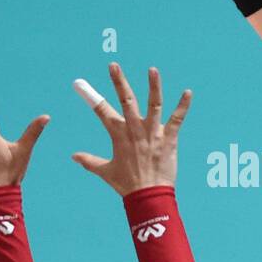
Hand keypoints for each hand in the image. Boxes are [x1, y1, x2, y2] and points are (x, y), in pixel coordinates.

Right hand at [72, 62, 190, 196]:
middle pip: (126, 100)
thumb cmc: (127, 185)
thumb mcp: (105, 172)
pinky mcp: (169, 138)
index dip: (90, 97)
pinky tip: (188, 93)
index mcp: (119, 135)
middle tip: (113, 65)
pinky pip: (177, 119)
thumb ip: (89, 161)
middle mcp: (135, 130)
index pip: (101, 111)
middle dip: (119, 82)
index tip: (79, 84)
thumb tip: (73, 156)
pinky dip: (183, 106)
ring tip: (152, 70)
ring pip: (154, 104)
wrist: (148, 196)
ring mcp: (153, 133)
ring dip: (154, 86)